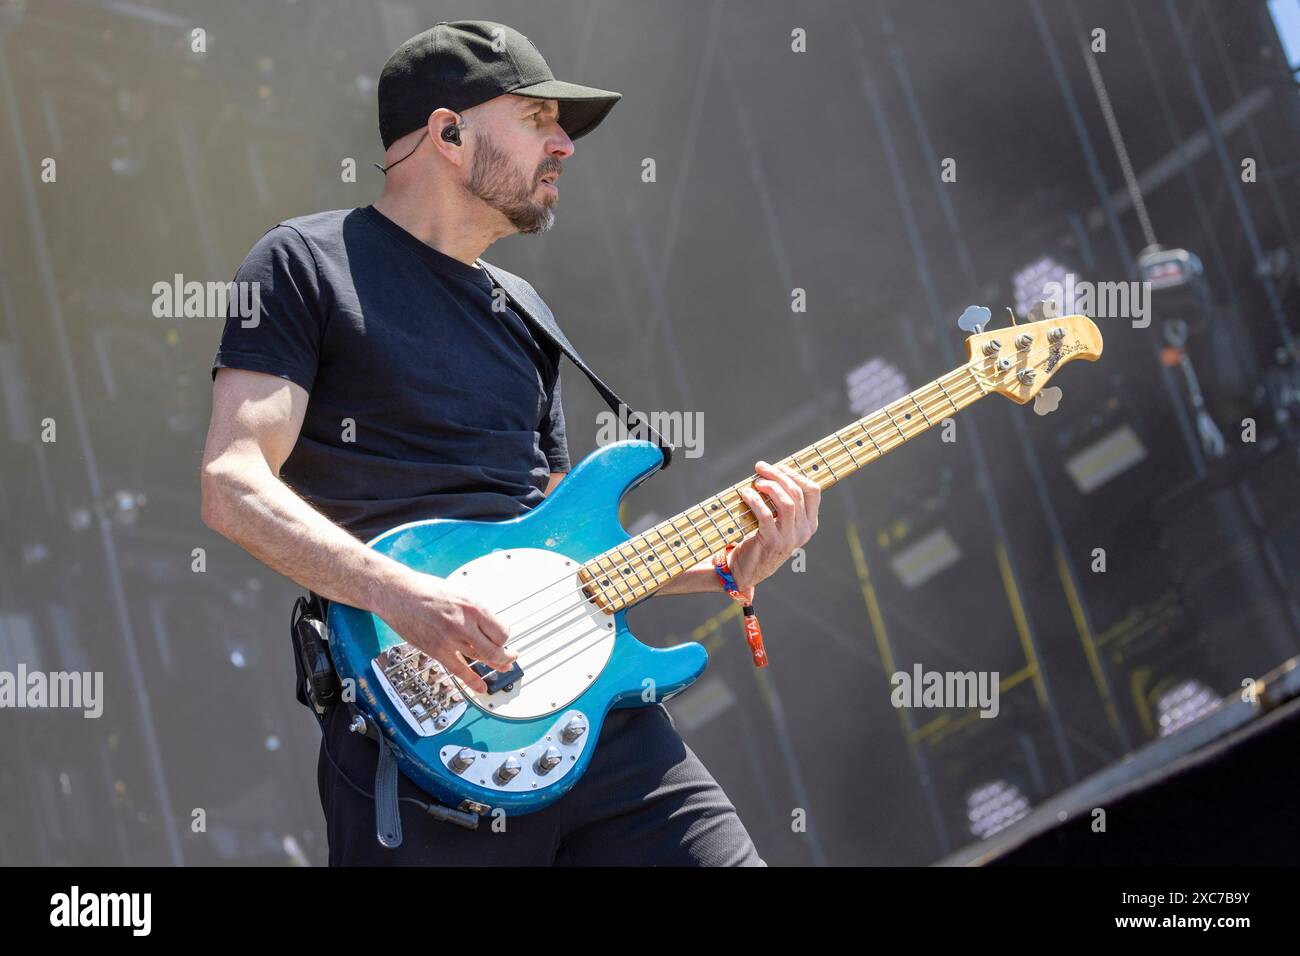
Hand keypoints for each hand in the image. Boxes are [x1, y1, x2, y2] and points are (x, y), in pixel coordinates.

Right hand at [377, 570, 516, 693]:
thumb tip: (487, 623)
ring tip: (502, 667)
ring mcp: (451, 640)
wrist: (398, 593)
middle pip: (495, 649)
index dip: (505, 637)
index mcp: (473, 607)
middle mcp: (464, 624)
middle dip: (506, 655)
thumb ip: (474, 610)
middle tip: (511, 656)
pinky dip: (473, 680)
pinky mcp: (437, 651)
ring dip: (494, 664)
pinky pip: (459, 670)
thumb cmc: (425, 589)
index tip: (504, 638)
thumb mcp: (459, 592)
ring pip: (480, 659)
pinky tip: (481, 686)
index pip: (501, 631)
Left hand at [728, 460, 820, 591]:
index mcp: (810, 523)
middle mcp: (804, 531)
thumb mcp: (779, 522)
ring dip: (770, 486)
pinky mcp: (772, 542)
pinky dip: (755, 500)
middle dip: (777, 475)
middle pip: (797, 492)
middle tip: (760, 468)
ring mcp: (790, 538)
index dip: (795, 474)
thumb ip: (782, 502)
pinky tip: (746, 494)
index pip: (813, 491)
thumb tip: (772, 471)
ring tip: (756, 481)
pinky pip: (766, 514)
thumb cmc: (761, 539)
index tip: (778, 467)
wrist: (747, 570)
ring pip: (786, 502)